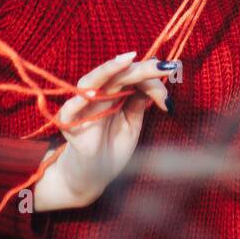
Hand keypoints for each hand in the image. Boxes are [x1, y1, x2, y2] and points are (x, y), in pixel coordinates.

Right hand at [32, 51, 175, 211]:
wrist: (94, 177)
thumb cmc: (112, 147)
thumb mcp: (132, 123)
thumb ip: (138, 102)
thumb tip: (154, 81)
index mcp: (113, 93)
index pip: (132, 76)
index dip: (151, 77)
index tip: (170, 88)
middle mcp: (96, 95)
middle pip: (117, 75)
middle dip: (141, 69)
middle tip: (163, 67)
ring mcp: (81, 108)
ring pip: (91, 82)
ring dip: (108, 71)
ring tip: (125, 61)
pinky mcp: (69, 124)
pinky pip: (70, 109)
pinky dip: (80, 100)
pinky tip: (93, 93)